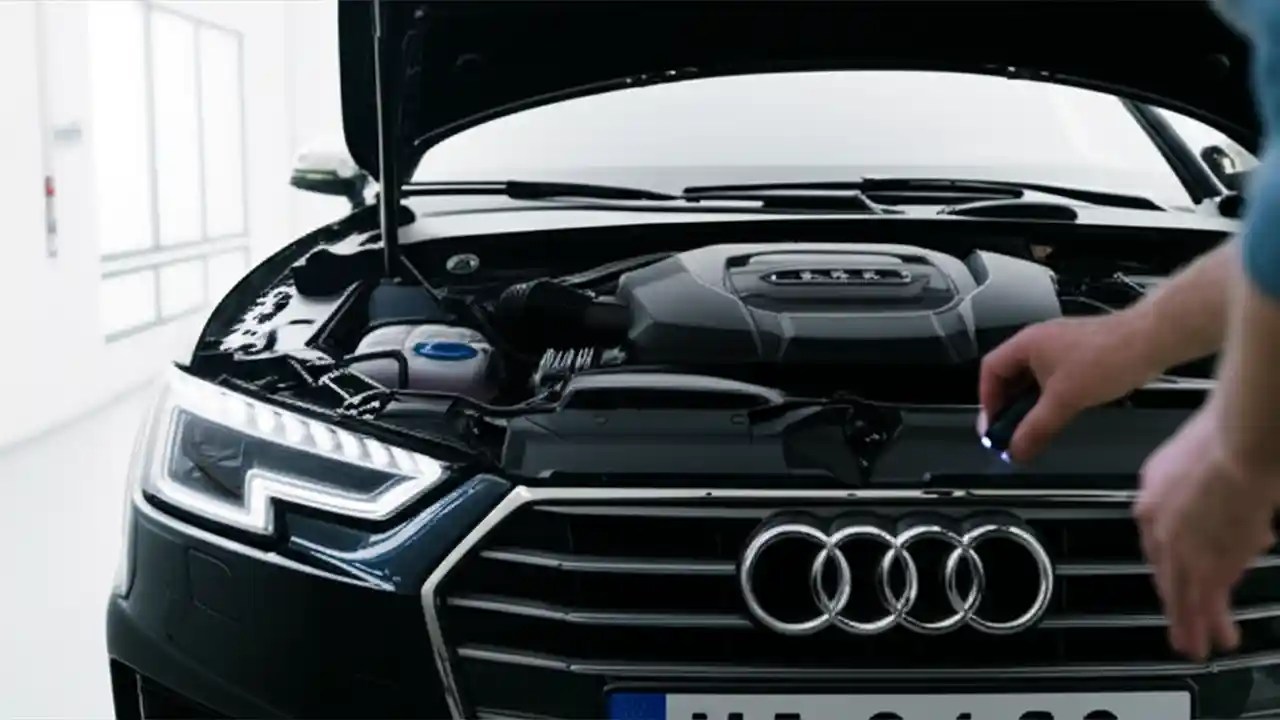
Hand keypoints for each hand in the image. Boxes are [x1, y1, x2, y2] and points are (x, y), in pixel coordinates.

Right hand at [978, 312, 1163, 461]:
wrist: (1150, 341)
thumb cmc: (1106, 358)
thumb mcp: (1064, 400)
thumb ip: (1036, 428)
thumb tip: (1016, 450)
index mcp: (1026, 344)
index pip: (990, 371)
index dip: (987, 400)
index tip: (993, 425)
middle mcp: (1039, 342)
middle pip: (1009, 376)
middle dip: (1008, 406)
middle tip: (1011, 432)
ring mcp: (1060, 347)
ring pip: (1033, 379)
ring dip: (1030, 404)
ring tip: (1034, 428)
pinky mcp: (1079, 355)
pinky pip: (1053, 379)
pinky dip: (1049, 398)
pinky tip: (1058, 415)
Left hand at [1135, 399, 1279, 660]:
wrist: (1237, 446)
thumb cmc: (1225, 437)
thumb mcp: (1193, 455)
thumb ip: (1198, 483)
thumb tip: (1220, 505)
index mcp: (1151, 496)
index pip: (1156, 540)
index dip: (1170, 561)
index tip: (1178, 575)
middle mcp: (1156, 526)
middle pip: (1165, 572)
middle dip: (1174, 601)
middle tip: (1178, 627)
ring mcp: (1180, 548)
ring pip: (1182, 595)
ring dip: (1190, 624)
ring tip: (1193, 646)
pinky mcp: (1207, 566)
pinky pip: (1206, 603)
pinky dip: (1210, 624)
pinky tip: (1216, 639)